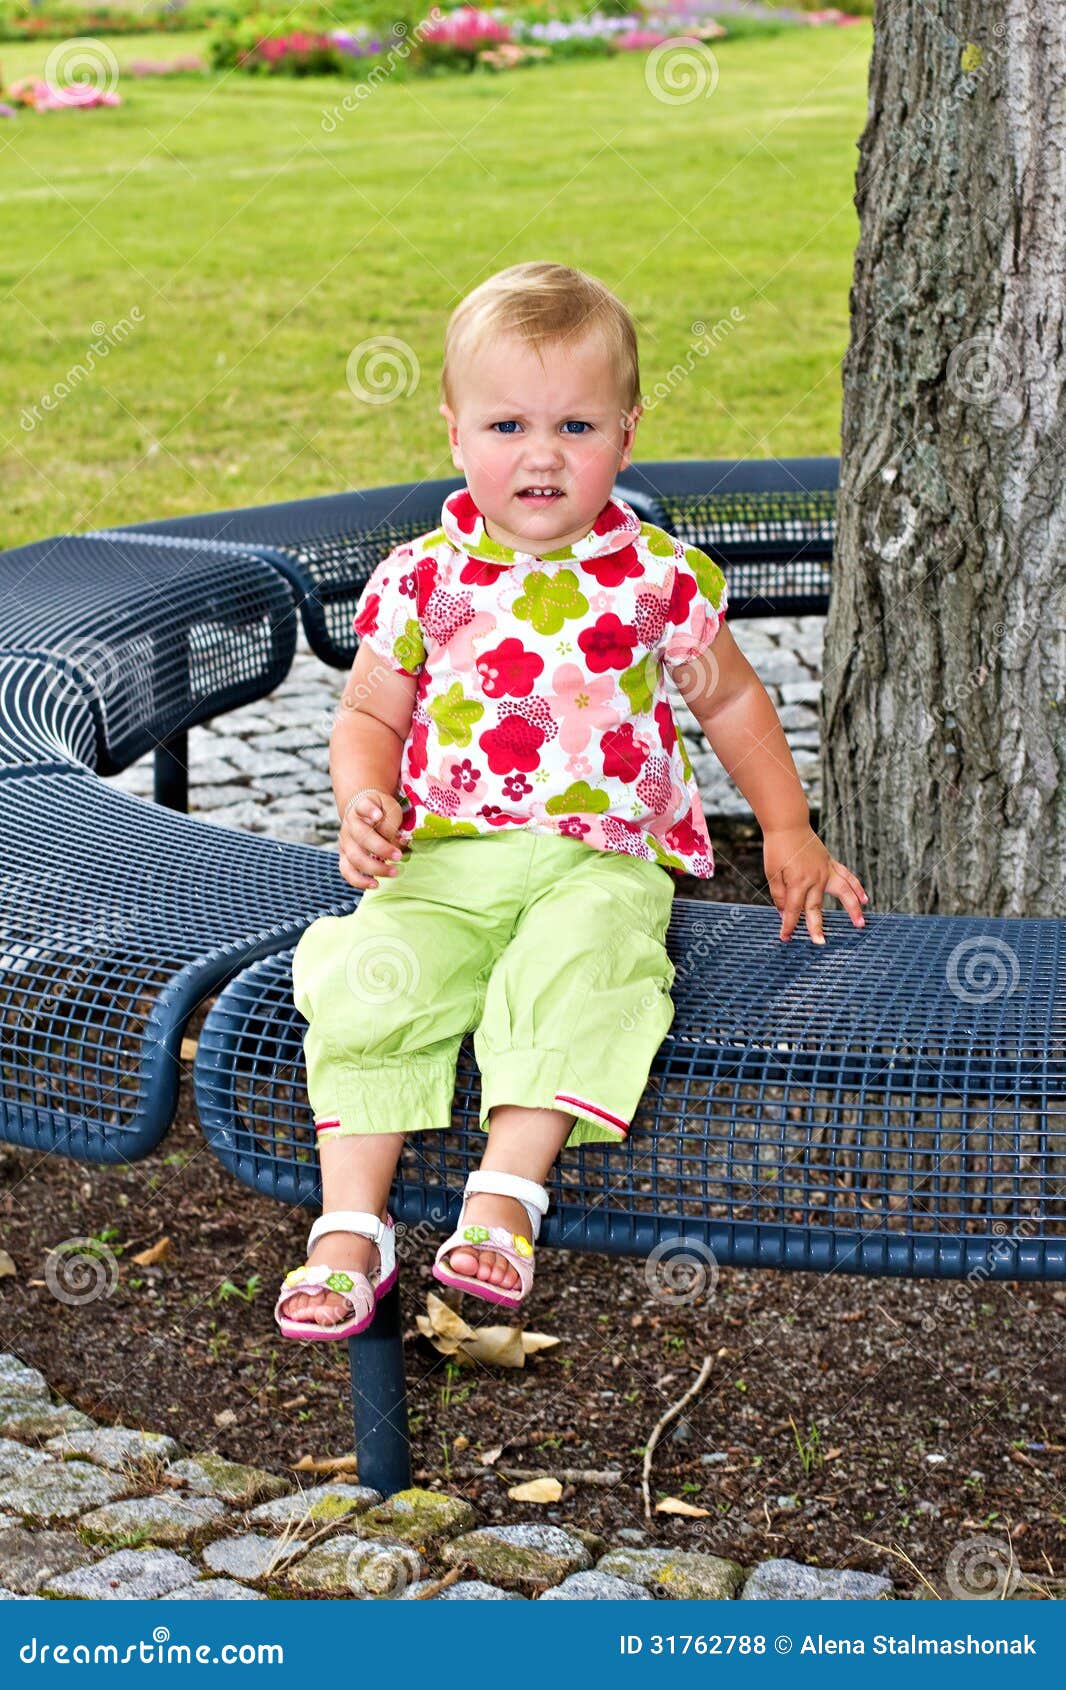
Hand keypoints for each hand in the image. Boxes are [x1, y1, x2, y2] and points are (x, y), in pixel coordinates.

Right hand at [339, 789, 408, 889]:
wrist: (361, 812)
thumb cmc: (381, 811)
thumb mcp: (390, 808)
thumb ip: (392, 822)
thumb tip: (395, 841)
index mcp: (361, 807)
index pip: (363, 806)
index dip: (369, 811)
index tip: (378, 815)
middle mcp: (350, 825)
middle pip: (361, 837)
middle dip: (381, 848)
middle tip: (399, 856)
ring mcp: (345, 842)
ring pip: (355, 858)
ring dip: (375, 867)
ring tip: (394, 872)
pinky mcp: (344, 857)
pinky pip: (347, 872)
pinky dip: (360, 881)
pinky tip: (375, 885)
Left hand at [762, 824, 868, 945]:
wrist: (788, 824)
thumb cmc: (777, 848)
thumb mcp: (772, 873)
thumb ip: (779, 895)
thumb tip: (784, 913)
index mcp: (798, 882)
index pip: (793, 910)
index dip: (788, 925)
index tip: (785, 937)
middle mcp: (815, 878)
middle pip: (816, 907)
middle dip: (816, 927)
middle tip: (820, 943)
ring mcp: (826, 871)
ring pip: (843, 892)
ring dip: (853, 909)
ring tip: (860, 924)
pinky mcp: (831, 864)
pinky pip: (847, 877)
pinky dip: (857, 888)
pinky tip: (864, 899)